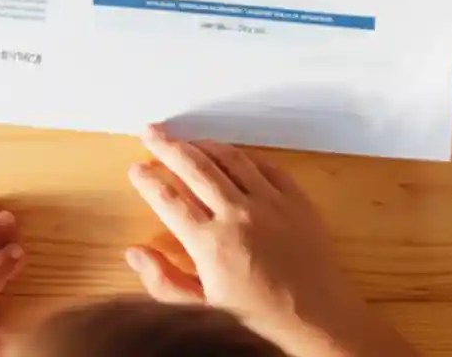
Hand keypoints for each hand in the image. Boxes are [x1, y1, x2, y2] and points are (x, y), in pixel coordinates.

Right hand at [126, 127, 413, 356]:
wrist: (317, 316)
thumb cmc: (259, 314)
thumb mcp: (203, 308)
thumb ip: (164, 281)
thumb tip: (134, 253)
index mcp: (210, 244)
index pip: (168, 199)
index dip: (147, 180)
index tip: (136, 169)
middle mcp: (238, 216)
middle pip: (194, 167)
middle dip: (166, 146)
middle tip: (150, 133)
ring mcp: (270, 203)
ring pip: (229, 159)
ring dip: (202, 144)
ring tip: (185, 139)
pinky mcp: (295, 198)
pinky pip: (265, 165)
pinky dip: (242, 155)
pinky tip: (229, 154)